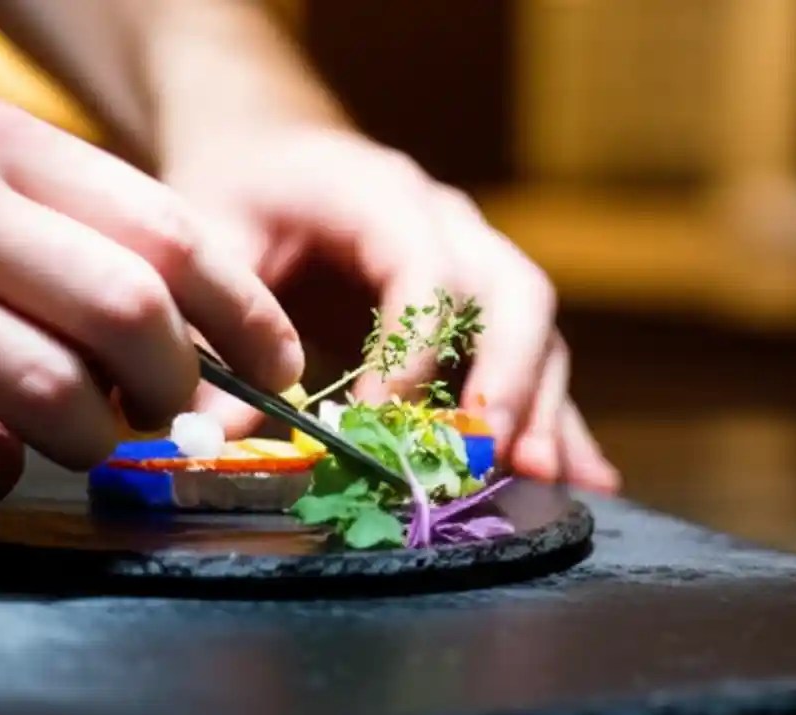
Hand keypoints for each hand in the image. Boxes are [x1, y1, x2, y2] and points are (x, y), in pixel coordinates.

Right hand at [0, 98, 302, 501]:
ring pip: (48, 396)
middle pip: (127, 311)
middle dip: (176, 386)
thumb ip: (75, 229)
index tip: (276, 364)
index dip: (243, 313)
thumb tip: (193, 331)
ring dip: (89, 439)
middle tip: (165, 413)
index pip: (168, 233)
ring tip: (73, 434)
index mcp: (0, 148)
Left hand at [165, 125, 619, 491]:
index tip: (378, 422)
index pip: (425, 270)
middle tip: (486, 454)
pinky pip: (530, 356)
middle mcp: (447, 222)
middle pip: (511, 293)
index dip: (413, 350)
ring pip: (536, 327)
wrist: (272, 153)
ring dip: (541, 404)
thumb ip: (221, 329)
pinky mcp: (478, 303)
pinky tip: (584, 476)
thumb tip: (221, 435)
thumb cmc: (242, 191)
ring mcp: (474, 258)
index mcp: (380, 194)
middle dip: (507, 378)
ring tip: (540, 480)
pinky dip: (554, 414)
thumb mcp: (211, 242)